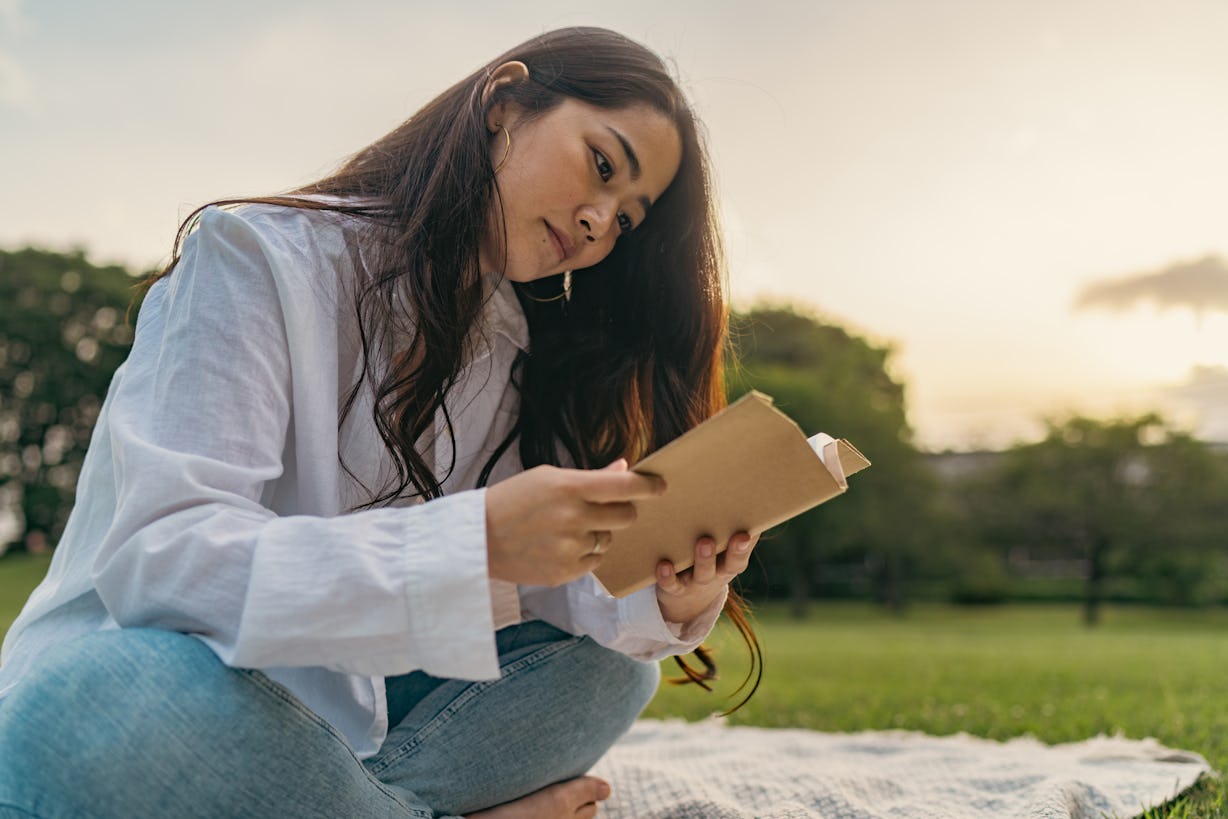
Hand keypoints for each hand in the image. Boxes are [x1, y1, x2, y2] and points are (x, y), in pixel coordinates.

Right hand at [485, 459, 665, 586]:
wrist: (479, 538)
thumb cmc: (513, 500)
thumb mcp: (548, 478)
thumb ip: (590, 477)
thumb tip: (625, 469)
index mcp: (570, 488)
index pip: (625, 486)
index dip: (648, 485)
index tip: (660, 485)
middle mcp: (574, 518)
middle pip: (625, 515)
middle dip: (623, 510)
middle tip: (608, 507)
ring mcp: (571, 548)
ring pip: (608, 539)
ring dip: (599, 532)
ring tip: (569, 528)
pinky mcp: (566, 573)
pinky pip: (594, 561)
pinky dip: (585, 553)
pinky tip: (561, 545)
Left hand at [655, 531, 758, 623]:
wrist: (686, 601)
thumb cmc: (707, 560)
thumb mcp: (720, 549)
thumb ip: (728, 526)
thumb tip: (741, 492)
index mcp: (730, 562)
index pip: (743, 553)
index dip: (746, 545)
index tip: (748, 532)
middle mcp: (718, 574)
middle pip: (729, 565)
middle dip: (734, 551)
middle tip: (738, 536)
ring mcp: (696, 582)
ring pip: (703, 573)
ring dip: (705, 559)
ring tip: (704, 542)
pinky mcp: (675, 589)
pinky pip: (672, 584)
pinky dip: (668, 576)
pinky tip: (664, 564)